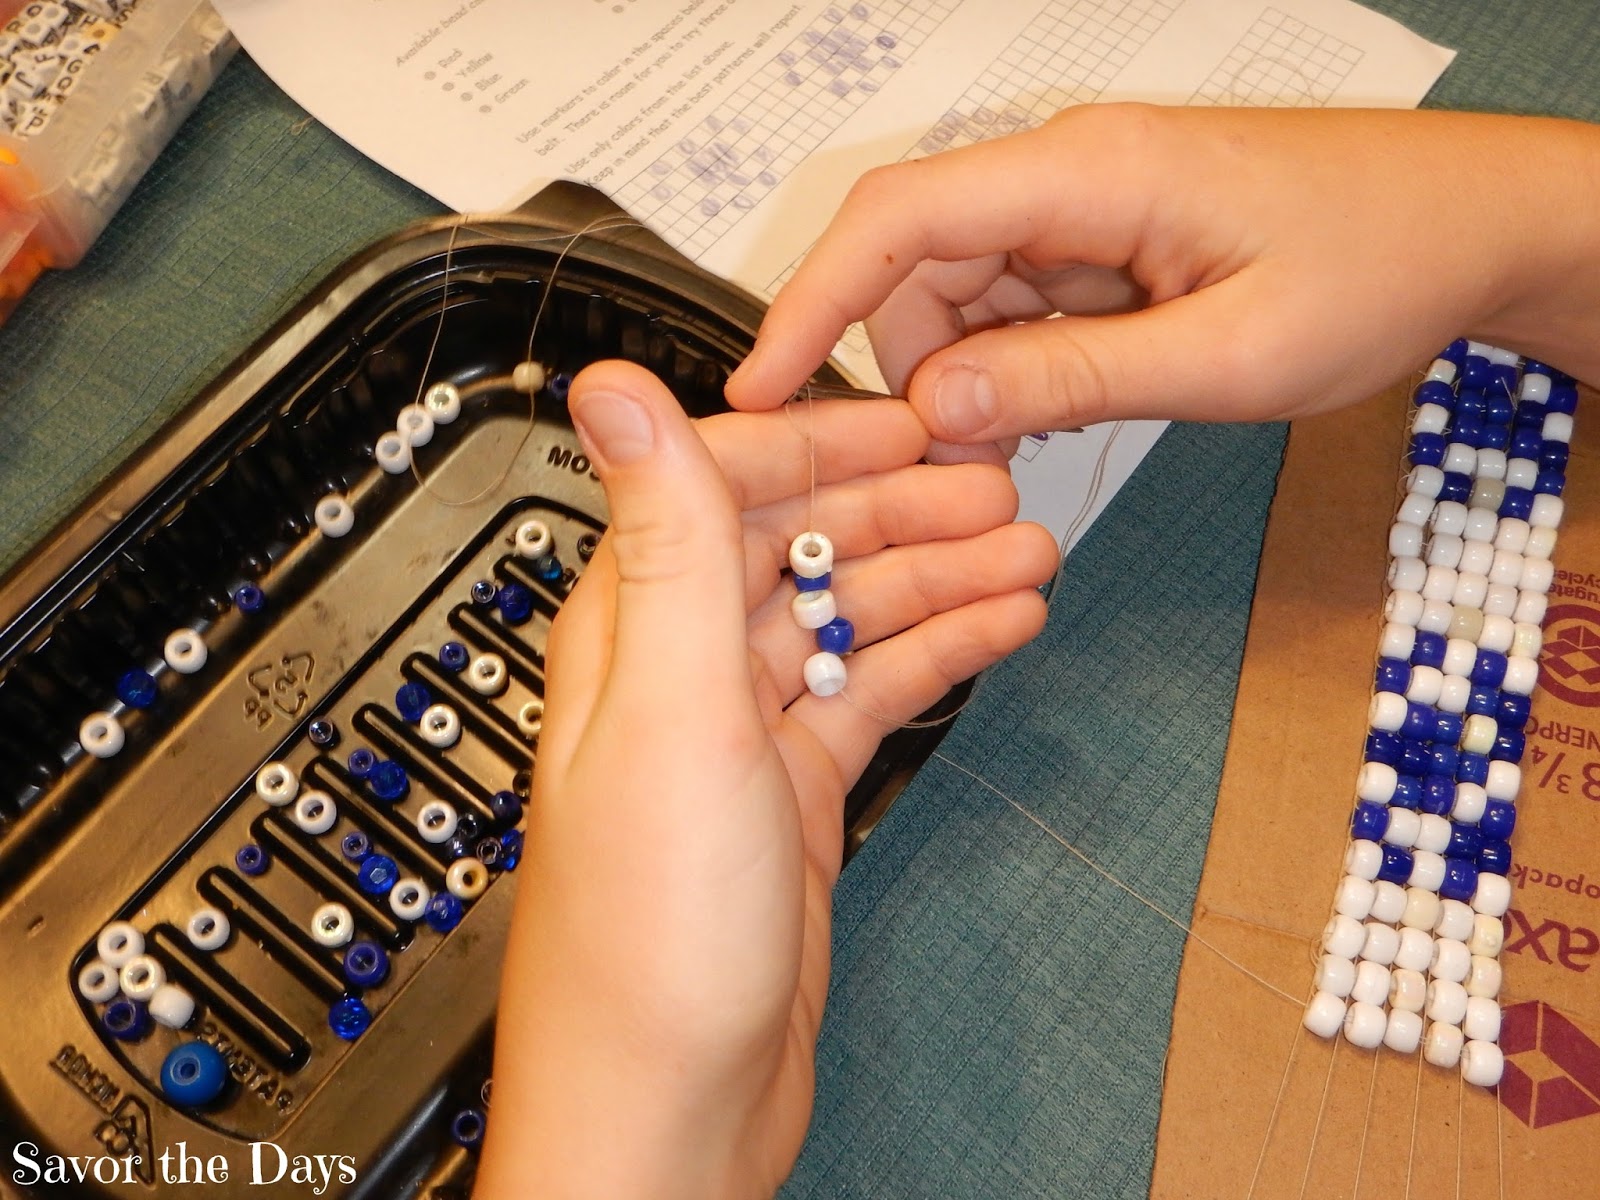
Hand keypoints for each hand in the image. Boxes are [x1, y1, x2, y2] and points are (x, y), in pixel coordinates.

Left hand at [473, 361, 1055, 1198]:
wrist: (670, 1112)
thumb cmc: (647, 940)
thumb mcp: (669, 713)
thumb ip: (663, 545)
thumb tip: (609, 390)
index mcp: (631, 630)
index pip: (720, 487)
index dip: (820, 443)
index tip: (914, 423)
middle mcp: (678, 670)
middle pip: (797, 547)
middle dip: (900, 509)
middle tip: (1004, 491)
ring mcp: (738, 735)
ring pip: (847, 619)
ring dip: (934, 579)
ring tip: (1029, 553)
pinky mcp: (789, 796)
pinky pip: (869, 694)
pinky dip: (933, 655)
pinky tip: (997, 629)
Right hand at [726, 105, 1599, 455]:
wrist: (1470, 223)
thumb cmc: (1378, 262)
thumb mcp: (1226, 352)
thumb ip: (1074, 379)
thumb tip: (943, 405)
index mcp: (1087, 173)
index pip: (898, 222)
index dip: (810, 305)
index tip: (758, 389)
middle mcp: (1070, 173)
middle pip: (916, 269)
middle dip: (909, 376)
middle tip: (950, 476)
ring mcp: (1083, 204)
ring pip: (959, 295)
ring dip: (965, 384)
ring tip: (1016, 459)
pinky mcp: (1102, 238)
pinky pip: (1014, 304)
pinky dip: (1009, 371)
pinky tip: (1047, 419)